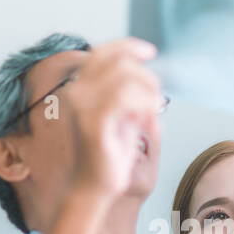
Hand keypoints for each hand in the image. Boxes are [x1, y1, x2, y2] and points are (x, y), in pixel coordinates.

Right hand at [63, 37, 162, 199]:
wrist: (95, 186)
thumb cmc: (110, 153)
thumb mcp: (123, 115)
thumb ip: (128, 93)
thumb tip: (148, 75)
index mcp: (80, 88)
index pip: (103, 52)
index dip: (129, 47)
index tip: (150, 53)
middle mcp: (77, 92)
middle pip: (119, 62)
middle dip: (147, 78)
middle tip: (156, 101)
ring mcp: (82, 107)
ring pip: (126, 79)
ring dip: (148, 95)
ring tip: (151, 117)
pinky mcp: (94, 122)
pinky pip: (126, 99)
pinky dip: (144, 108)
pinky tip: (147, 125)